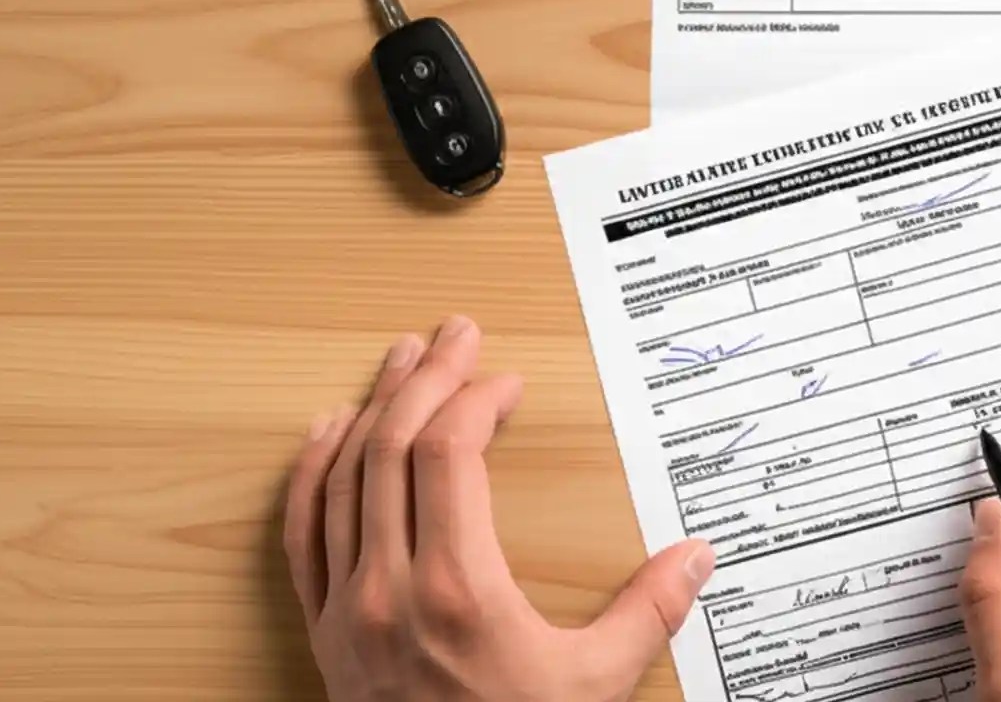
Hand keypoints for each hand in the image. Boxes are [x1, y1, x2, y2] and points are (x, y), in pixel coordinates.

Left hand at [282, 316, 714, 701]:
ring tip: (400, 362)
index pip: (450, 454)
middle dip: (426, 378)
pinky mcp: (325, 626)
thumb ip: (648, 614)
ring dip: (372, 408)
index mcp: (457, 590)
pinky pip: (304, 530)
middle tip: (452, 333)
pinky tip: (326, 434)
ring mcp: (348, 605)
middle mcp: (389, 587)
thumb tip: (696, 556)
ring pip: (344, 475)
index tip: (506, 383)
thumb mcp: (593, 686)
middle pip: (393, 446)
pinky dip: (312, 471)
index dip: (476, 400)